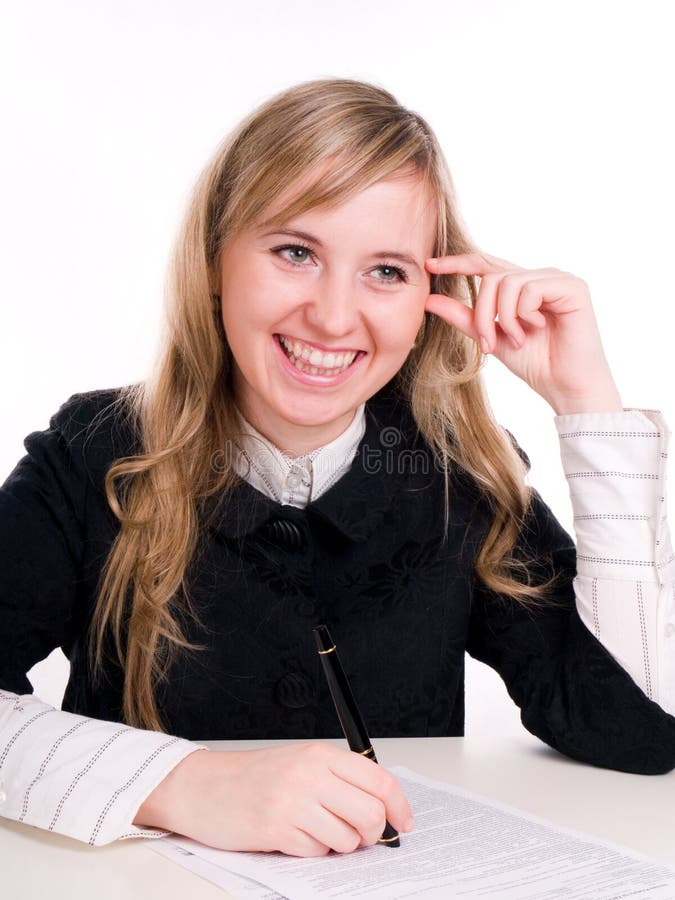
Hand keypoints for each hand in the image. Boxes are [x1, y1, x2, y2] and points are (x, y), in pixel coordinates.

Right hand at [134, 742, 413, 856]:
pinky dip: (311, 851)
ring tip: (314, 831)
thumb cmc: (254, 776)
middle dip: (371, 834)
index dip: (400, 807)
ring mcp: (294, 802)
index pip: (380, 780)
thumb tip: (383, 807)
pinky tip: (292, 835)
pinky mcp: (276, 829)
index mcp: (321, 754)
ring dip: (338, 844)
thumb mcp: (301, 762)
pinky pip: (317, 853)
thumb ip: (339, 778)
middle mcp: (311, 774)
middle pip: (371, 814)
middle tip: (357, 834)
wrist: (203, 786)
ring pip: (348, 840)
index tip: (405, 823)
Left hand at [424, 252, 622, 414]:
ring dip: (503, 318)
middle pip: (491, 277)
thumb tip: (429, 300)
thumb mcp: (491, 338)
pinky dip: (524, 314)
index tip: (430, 265)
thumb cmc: (536, 363)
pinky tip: (537, 330)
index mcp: (522, 286)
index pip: (486, 264)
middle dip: (481, 313)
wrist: (566, 386)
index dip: (458, 262)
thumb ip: (464, 318)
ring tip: (517, 341)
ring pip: (507, 282)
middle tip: (487, 345)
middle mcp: (539, 276)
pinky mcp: (572, 287)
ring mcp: (557, 278)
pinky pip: (530, 288)